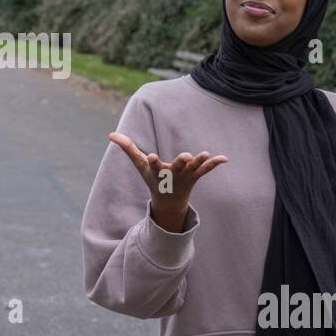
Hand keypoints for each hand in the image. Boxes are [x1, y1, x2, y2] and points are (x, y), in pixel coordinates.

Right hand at [108, 132, 227, 231]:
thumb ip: (128, 148)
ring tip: (205, 153)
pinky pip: (206, 170)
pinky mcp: (195, 176)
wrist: (169, 201)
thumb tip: (110, 134)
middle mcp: (171, 175)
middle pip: (177, 168)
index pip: (154, 165)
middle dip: (181, 162)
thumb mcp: (139, 165)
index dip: (153, 161)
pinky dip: (214, 164)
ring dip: (199, 161)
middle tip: (185, 156)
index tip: (151, 156)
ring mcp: (185, 176)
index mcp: (157, 172)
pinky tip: (224, 158)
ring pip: (193, 168)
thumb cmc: (153, 179)